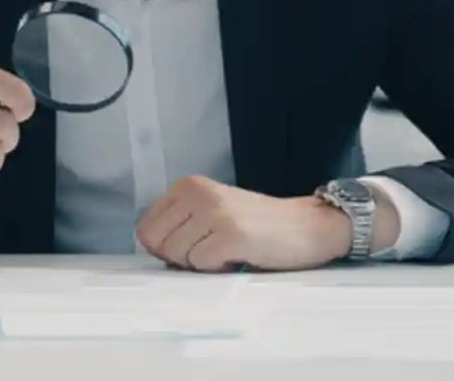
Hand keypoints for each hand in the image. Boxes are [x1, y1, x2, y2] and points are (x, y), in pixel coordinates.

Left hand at [136, 176, 362, 271]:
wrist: (307, 226)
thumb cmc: (257, 225)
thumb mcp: (210, 213)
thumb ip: (180, 226)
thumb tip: (154, 252)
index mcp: (188, 186)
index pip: (146, 228)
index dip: (164, 248)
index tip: (191, 247)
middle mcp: (198, 193)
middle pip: (158, 244)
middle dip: (180, 258)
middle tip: (210, 250)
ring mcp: (215, 212)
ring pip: (178, 256)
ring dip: (202, 264)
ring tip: (228, 250)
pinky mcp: (232, 234)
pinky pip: (202, 264)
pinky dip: (218, 268)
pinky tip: (239, 255)